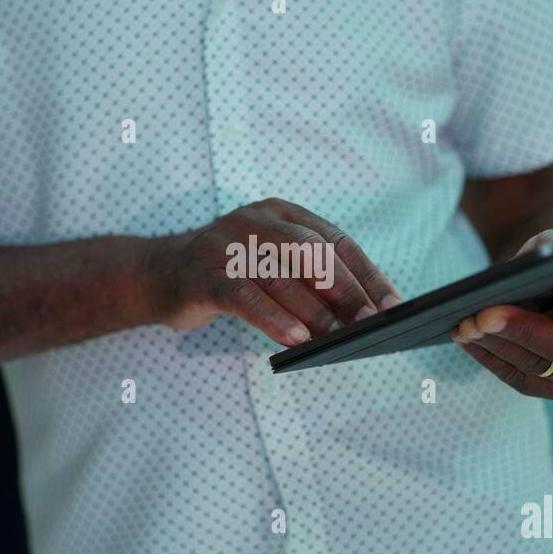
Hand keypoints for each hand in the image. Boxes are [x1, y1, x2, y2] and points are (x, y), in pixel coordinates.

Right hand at [145, 198, 400, 345]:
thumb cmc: (229, 276)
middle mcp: (255, 220)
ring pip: (281, 277)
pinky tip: (295, 340)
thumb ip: (310, 284)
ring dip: (314, 312)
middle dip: (346, 290)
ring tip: (339, 339)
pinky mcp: (203, 275)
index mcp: (281, 213)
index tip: (394, 305)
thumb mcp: (272, 268)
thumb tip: (362, 318)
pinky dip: (273, 319)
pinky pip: (244, 297)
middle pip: (312, 253)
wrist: (158, 275)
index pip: (337, 241)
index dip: (368, 274)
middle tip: (371, 322)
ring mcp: (226, 245)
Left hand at [452, 226, 552, 398]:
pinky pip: (518, 378)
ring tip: (466, 324)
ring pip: (536, 366)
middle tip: (486, 316)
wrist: (541, 292)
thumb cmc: (550, 266)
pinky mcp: (550, 388)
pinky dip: (489, 358)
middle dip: (522, 330)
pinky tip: (465, 339)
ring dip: (496, 345)